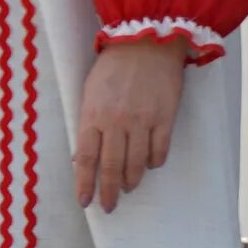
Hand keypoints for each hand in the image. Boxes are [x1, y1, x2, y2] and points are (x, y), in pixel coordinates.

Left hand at [72, 37, 188, 211]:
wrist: (146, 41)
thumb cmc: (113, 66)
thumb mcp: (90, 91)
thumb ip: (87, 122)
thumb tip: (82, 155)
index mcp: (92, 115)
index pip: (85, 158)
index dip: (84, 183)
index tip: (84, 201)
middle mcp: (116, 122)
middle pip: (111, 166)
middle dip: (109, 191)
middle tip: (109, 206)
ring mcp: (142, 121)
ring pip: (136, 163)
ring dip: (131, 180)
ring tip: (128, 187)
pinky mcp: (165, 118)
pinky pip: (160, 150)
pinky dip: (154, 162)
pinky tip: (149, 164)